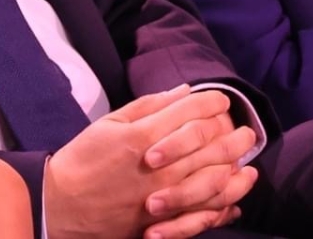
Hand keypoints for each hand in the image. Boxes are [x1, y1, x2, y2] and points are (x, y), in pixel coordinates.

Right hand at [44, 86, 257, 238]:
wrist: (65, 205)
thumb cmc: (84, 159)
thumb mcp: (109, 123)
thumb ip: (148, 106)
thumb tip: (182, 92)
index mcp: (144, 136)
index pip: (190, 112)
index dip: (211, 102)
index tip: (221, 99)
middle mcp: (161, 166)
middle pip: (210, 144)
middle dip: (233, 132)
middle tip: (247, 129)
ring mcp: (167, 195)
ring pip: (216, 178)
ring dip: (235, 165)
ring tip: (247, 158)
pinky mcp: (167, 219)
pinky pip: (207, 210)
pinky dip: (226, 199)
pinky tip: (234, 190)